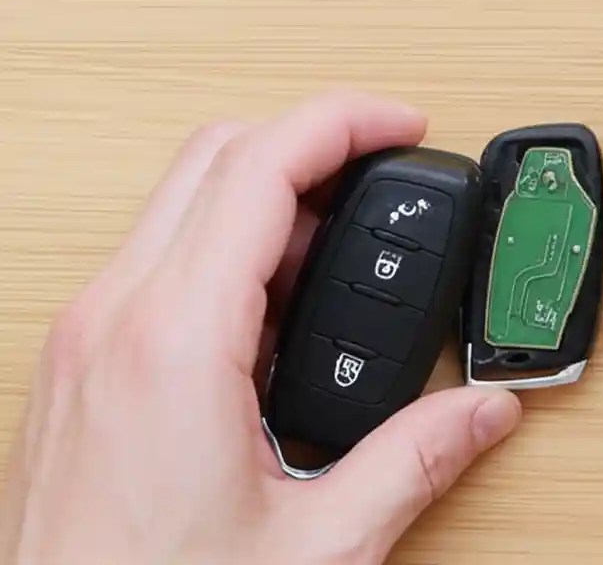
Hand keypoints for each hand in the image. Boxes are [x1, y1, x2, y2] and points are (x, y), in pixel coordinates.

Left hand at [0, 93, 521, 563]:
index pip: (259, 166)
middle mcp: (113, 319)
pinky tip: (281, 311)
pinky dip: (227, 248)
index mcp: (175, 341)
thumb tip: (481, 410)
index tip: (401, 124)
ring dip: (268, 196)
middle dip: (310, 140)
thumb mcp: (317, 545)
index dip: (343, 123)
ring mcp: (86, 337)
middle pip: (213, 157)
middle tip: (383, 164)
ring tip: (346, 249)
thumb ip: (414, 462)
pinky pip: (156, 259)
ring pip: (180, 202)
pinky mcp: (80, 365)